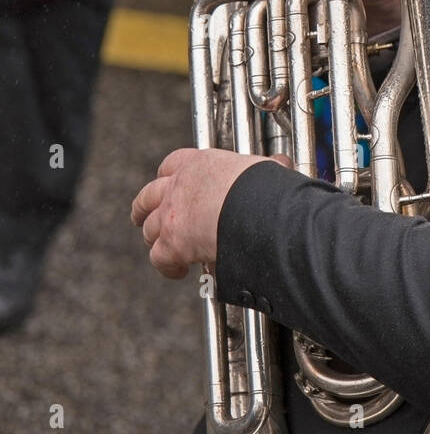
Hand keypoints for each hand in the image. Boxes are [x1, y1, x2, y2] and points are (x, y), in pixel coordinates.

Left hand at [131, 148, 288, 278]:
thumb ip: (264, 166)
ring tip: (161, 247)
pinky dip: (166, 266)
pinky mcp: (172, 244)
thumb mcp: (261, 168)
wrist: (253, 208)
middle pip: (148, 196)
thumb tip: (281, 163)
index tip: (171, 181)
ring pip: (149, 228)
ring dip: (154, 238)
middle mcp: (178, 187)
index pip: (172, 164)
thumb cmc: (262, 186)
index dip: (170, 175)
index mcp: (199, 164)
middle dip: (144, 207)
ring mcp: (171, 215)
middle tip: (143, 215)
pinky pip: (159, 258)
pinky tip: (178, 271)